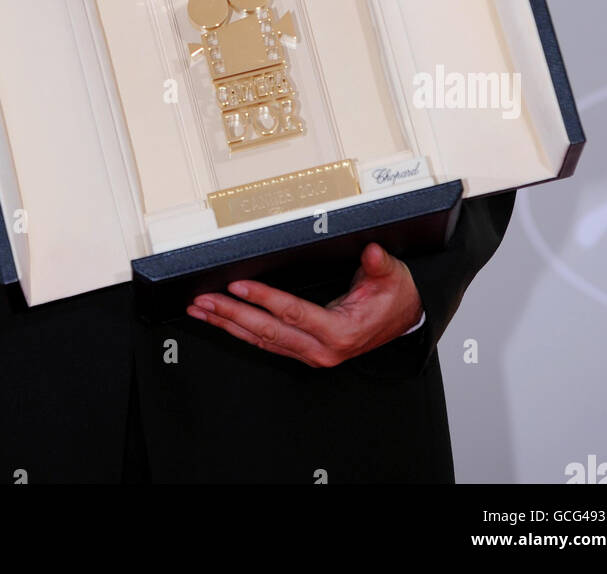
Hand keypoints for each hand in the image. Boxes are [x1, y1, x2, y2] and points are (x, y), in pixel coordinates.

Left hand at [186, 242, 422, 367]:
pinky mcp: (306, 351)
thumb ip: (379, 265)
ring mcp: (312, 354)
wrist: (404, 320)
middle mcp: (322, 349)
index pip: (292, 313)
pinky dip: (242, 331)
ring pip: (262, 341)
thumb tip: (372, 251)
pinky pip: (268, 343)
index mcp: (340, 332)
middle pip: (268, 331)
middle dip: (232, 314)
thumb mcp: (391, 277)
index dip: (263, 298)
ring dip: (229, 325)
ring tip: (202, 311)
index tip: (237, 286)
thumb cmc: (394, 298)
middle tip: (204, 301)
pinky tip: (224, 321)